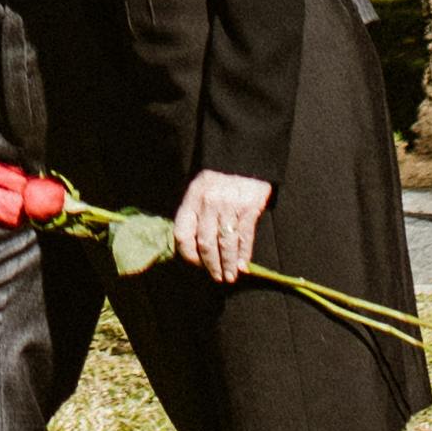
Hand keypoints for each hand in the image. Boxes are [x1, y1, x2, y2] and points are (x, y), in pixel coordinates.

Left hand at [175, 169, 271, 284]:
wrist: (242, 154)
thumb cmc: (218, 174)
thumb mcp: (198, 187)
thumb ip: (194, 212)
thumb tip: (193, 243)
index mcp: (192, 199)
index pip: (183, 233)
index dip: (187, 253)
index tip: (195, 264)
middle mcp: (208, 204)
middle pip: (205, 243)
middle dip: (211, 265)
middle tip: (216, 277)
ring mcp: (229, 207)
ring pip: (226, 244)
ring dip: (228, 264)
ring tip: (230, 276)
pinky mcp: (248, 209)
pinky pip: (244, 237)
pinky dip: (244, 254)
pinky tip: (243, 265)